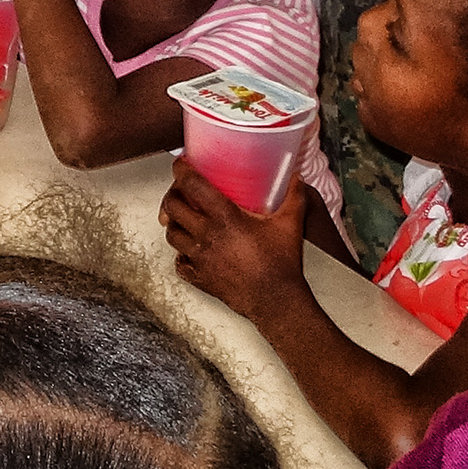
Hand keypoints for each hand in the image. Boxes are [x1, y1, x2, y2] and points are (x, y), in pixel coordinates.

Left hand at [160, 157, 314, 318]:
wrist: (277, 303)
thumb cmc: (282, 265)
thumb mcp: (290, 225)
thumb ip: (293, 197)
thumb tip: (296, 178)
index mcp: (226, 219)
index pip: (192, 186)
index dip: (182, 171)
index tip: (181, 165)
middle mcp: (207, 236)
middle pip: (173, 207)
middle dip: (173, 195)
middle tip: (180, 191)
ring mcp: (200, 258)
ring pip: (171, 233)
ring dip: (174, 223)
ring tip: (185, 218)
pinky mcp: (200, 277)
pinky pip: (179, 262)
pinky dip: (181, 253)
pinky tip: (192, 249)